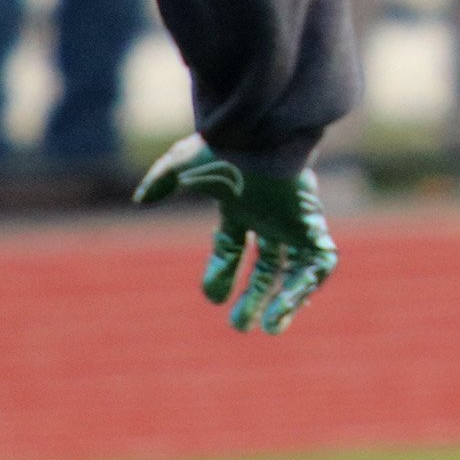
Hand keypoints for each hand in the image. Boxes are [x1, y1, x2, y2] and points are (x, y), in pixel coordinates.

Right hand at [133, 137, 339, 332]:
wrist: (266, 132)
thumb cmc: (228, 146)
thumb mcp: (186, 163)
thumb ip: (163, 179)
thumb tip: (140, 199)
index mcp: (241, 207)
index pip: (231, 249)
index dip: (220, 275)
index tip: (213, 296)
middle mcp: (271, 218)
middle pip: (266, 268)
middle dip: (254, 298)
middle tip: (241, 327)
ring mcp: (294, 222)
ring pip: (296, 271)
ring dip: (286, 300)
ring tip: (270, 327)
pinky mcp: (313, 223)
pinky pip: (320, 262)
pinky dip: (308, 286)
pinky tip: (288, 305)